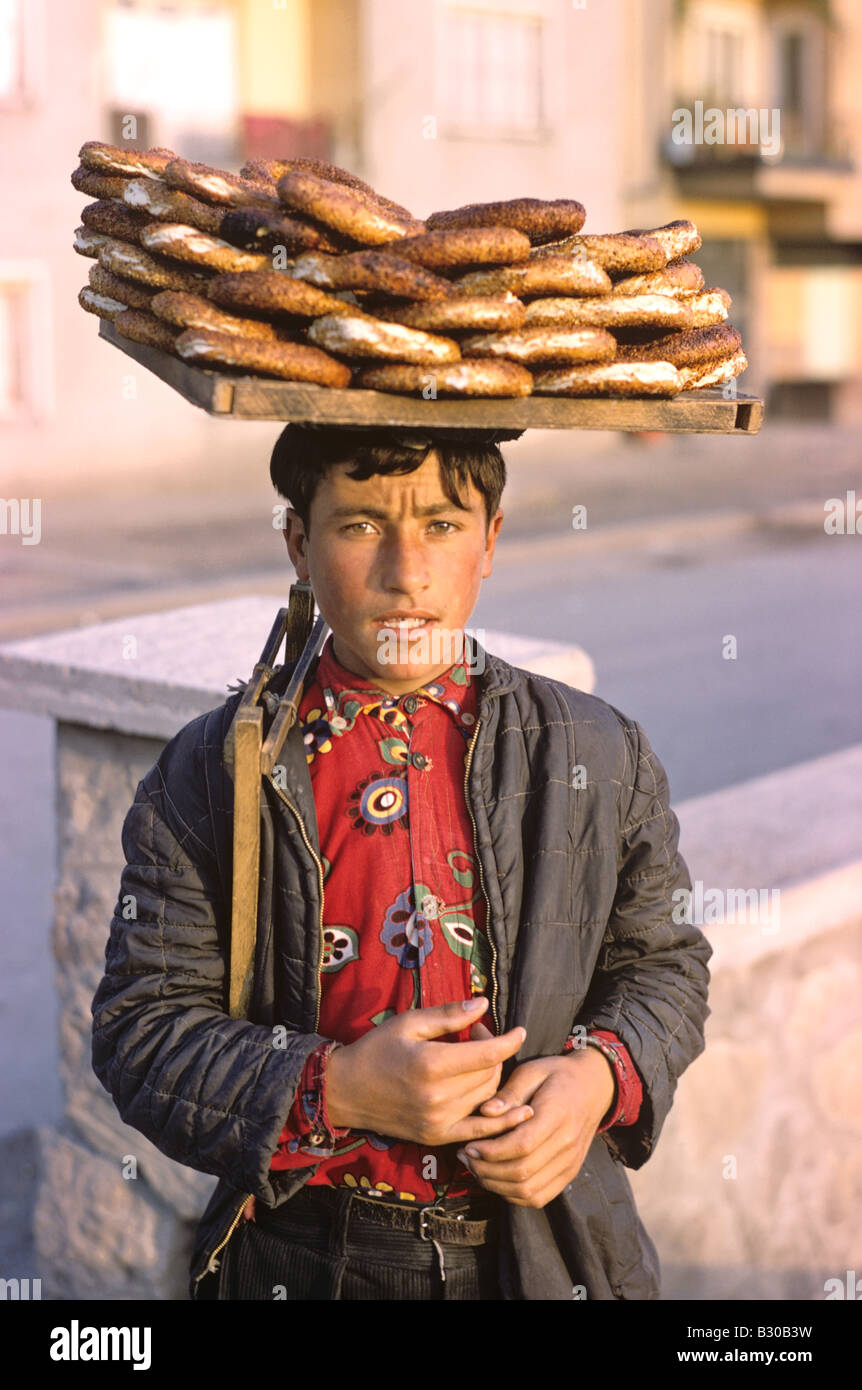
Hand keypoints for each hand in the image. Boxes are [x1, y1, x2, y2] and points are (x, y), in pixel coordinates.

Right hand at [324, 997, 533, 1146]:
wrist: (347, 1091)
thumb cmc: (377, 1049)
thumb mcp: (409, 1022)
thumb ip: (448, 1015)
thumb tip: (483, 1004)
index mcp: (431, 1063)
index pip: (487, 1054)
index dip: (509, 1041)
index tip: (521, 1031)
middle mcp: (438, 1096)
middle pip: (490, 1075)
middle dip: (494, 1053)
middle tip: (477, 1037)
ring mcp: (439, 1121)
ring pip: (487, 1098)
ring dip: (491, 1077)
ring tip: (475, 1061)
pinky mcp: (437, 1137)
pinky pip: (480, 1131)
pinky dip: (499, 1121)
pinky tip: (516, 1110)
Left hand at [455, 1048, 614, 1207]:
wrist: (594, 1088)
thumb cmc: (557, 1076)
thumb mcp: (532, 1071)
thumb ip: (509, 1093)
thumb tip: (485, 1112)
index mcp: (558, 1114)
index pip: (522, 1145)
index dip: (491, 1151)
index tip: (469, 1145)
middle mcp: (568, 1144)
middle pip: (522, 1172)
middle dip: (486, 1169)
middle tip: (465, 1157)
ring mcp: (570, 1163)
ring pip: (528, 1191)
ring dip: (496, 1185)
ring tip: (476, 1168)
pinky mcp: (568, 1174)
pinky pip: (538, 1197)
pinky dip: (513, 1195)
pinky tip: (496, 1178)